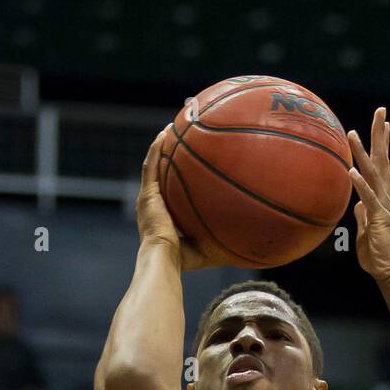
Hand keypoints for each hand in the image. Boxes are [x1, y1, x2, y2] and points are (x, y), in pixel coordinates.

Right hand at [135, 129, 224, 270]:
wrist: (164, 259)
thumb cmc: (182, 261)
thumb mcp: (202, 248)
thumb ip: (214, 238)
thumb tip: (242, 238)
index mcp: (160, 216)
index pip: (167, 191)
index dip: (174, 177)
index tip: (186, 165)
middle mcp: (151, 205)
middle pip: (158, 173)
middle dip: (167, 156)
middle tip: (178, 140)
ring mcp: (147, 198)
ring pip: (153, 165)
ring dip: (161, 146)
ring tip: (171, 128)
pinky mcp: (147, 194)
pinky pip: (151, 165)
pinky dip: (157, 148)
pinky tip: (166, 132)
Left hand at [348, 108, 389, 285]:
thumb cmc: (380, 255)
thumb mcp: (367, 231)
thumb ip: (363, 216)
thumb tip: (356, 204)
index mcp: (385, 197)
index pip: (383, 165)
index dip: (382, 144)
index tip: (383, 123)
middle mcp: (388, 196)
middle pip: (383, 159)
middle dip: (380, 134)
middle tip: (380, 110)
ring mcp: (384, 205)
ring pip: (373, 173)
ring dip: (362, 153)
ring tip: (352, 134)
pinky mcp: (380, 218)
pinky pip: (368, 197)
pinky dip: (360, 183)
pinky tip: (352, 170)